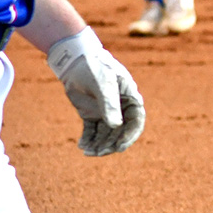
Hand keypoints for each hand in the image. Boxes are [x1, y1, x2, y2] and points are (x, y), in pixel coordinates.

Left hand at [47, 27, 145, 155]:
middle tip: (99, 152)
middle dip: (111, 144)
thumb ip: (109, 104)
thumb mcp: (103, 84)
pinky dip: (88, 140)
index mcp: (130, 98)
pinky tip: (81, 146)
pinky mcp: (91, 114)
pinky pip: (91, 131)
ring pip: (105, 134)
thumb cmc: (95, 67)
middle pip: (120, 132)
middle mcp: (120, 108)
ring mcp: (105, 112)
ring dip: (98, 145)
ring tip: (88, 152)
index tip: (120, 147)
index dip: (130, 136)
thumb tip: (116, 125)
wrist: (76, 60)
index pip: (136, 122)